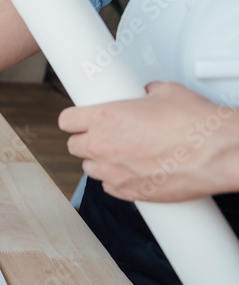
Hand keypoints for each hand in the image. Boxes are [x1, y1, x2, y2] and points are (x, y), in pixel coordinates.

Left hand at [58, 82, 238, 201]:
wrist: (218, 152)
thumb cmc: (196, 123)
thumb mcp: (165, 92)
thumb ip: (143, 94)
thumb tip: (143, 94)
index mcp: (105, 118)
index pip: (65, 120)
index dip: (74, 120)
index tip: (80, 121)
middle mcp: (103, 146)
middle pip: (74, 146)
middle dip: (87, 141)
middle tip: (105, 136)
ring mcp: (113, 172)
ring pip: (90, 168)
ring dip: (101, 161)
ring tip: (123, 154)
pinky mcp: (127, 192)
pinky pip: (109, 187)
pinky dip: (117, 179)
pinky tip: (134, 170)